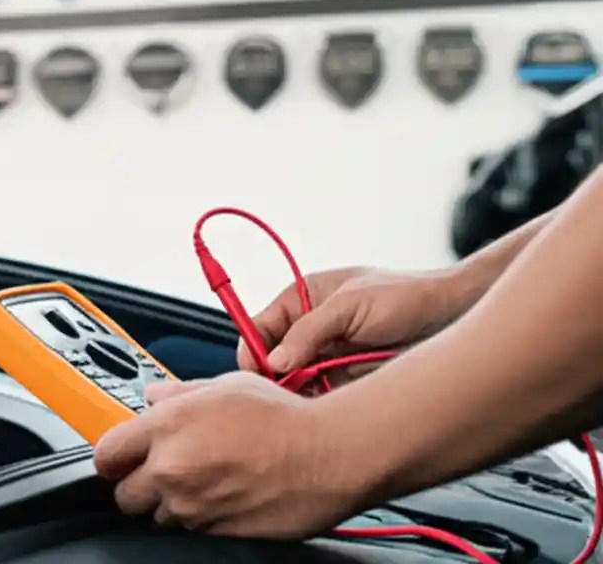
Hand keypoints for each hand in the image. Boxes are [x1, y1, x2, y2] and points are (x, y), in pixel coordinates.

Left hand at [93, 373, 372, 537]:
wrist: (330, 455)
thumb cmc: (284, 418)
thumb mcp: (225, 386)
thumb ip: (178, 393)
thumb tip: (153, 396)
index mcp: (167, 427)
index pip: (105, 455)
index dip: (112, 457)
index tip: (121, 456)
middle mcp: (173, 469)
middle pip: (123, 496)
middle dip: (137, 485)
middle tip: (161, 471)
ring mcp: (193, 506)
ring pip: (157, 516)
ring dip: (170, 503)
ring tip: (204, 480)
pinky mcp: (215, 531)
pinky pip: (192, 529)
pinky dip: (200, 516)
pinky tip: (225, 494)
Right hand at [242, 267, 462, 381]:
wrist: (450, 316)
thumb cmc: (403, 296)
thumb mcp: (349, 306)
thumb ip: (308, 333)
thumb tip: (274, 361)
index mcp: (300, 301)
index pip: (259, 329)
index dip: (254, 352)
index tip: (260, 374)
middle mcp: (308, 330)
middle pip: (273, 360)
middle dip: (276, 379)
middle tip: (288, 393)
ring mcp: (325, 355)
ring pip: (295, 382)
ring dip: (299, 393)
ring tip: (312, 401)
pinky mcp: (343, 379)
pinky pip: (320, 395)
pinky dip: (320, 403)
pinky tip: (329, 407)